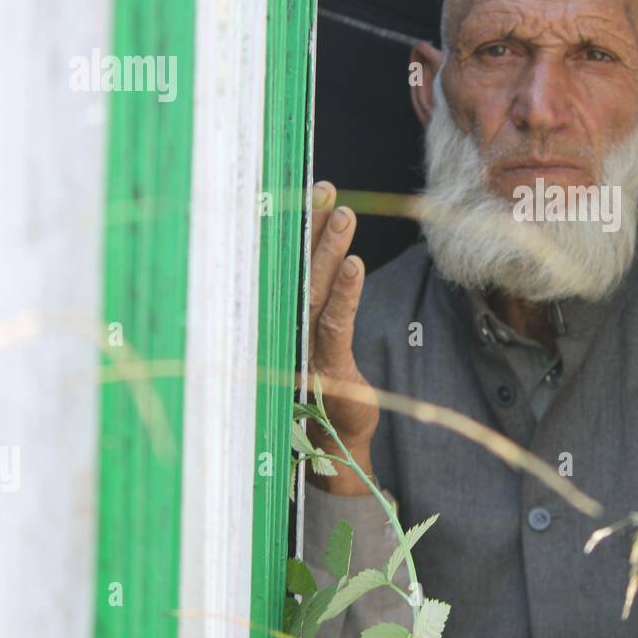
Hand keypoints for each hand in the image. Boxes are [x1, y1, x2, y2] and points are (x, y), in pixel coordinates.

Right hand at [306, 180, 378, 493]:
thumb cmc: (324, 392)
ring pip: (314, 290)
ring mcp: (303, 349)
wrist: (332, 448)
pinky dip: (346, 293)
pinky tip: (356, 264)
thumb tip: (324, 259)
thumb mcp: (316, 345)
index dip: (296, 230)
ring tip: (343, 213)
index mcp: (281, 321)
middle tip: (323, 189)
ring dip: (329, 250)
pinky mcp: (327, 369)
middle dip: (310, 228)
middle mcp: (285, 331)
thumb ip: (315, 307)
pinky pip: (335, 324)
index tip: (306, 192)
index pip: (286, 267)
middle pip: (296, 271)